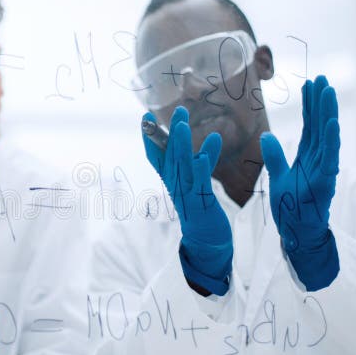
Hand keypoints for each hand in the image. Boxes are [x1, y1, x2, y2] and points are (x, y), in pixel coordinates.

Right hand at [142, 108, 232, 295]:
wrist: (207, 244)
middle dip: (169, 133)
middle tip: (175, 110)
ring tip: (182, 123)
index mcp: (172, 182)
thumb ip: (202, 162)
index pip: (156, 157)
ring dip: (181, 144)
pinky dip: (203, 163)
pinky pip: (200, 182)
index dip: (149, 137)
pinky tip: (209, 146)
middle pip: (169, 157)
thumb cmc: (202, 211)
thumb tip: (210, 138)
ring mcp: (187, 195)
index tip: (145, 116)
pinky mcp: (201, 204)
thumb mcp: (198, 184)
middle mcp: (176, 187)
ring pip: (181, 167)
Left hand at [260, 74, 339, 290]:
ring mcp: (324, 170)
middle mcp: (319, 160)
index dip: (310, 105)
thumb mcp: (277, 177)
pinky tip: (331, 121)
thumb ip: (274, 156)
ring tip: (328, 91)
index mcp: (308, 158)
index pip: (310, 126)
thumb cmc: (290, 207)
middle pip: (320, 126)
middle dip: (321, 102)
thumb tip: (266, 136)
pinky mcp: (324, 182)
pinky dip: (331, 139)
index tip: (310, 84)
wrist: (296, 234)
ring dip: (328, 113)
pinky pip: (329, 157)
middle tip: (321, 78)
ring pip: (327, 136)